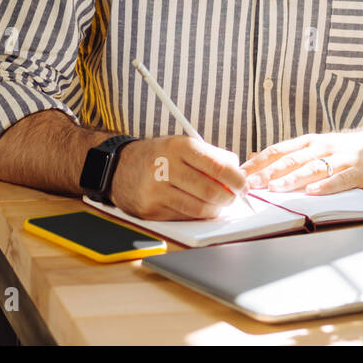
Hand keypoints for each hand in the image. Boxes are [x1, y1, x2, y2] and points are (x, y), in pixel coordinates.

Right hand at [109, 136, 247, 219]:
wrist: (119, 168)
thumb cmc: (158, 156)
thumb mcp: (183, 145)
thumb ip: (212, 156)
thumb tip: (238, 173)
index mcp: (179, 147)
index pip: (218, 166)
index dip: (236, 179)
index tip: (243, 185)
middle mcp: (166, 168)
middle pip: (210, 191)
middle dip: (228, 198)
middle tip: (233, 198)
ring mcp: (156, 191)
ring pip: (199, 209)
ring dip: (215, 210)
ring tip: (217, 204)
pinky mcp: (150, 211)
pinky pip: (184, 218)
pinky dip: (196, 215)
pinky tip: (198, 207)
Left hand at [241, 129, 362, 194]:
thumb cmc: (349, 149)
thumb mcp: (318, 146)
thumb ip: (292, 154)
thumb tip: (257, 158)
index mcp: (311, 142)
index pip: (279, 150)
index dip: (259, 161)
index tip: (240, 173)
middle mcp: (323, 147)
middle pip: (291, 160)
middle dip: (268, 172)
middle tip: (249, 184)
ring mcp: (341, 158)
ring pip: (313, 168)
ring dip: (292, 178)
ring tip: (275, 188)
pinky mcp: (359, 170)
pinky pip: (341, 179)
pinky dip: (326, 185)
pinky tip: (313, 191)